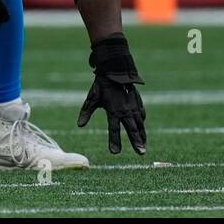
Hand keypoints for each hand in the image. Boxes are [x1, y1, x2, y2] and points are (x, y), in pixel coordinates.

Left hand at [79, 33, 146, 154]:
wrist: (115, 71)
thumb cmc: (101, 85)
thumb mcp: (91, 98)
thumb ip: (86, 112)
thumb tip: (79, 125)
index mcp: (113, 111)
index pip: (114, 130)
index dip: (114, 141)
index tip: (115, 152)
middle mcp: (125, 111)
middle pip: (132, 130)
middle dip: (137, 142)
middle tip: (141, 153)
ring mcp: (133, 107)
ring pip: (139, 124)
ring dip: (142, 136)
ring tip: (144, 146)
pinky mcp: (138, 103)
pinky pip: (141, 115)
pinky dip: (141, 123)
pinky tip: (142, 129)